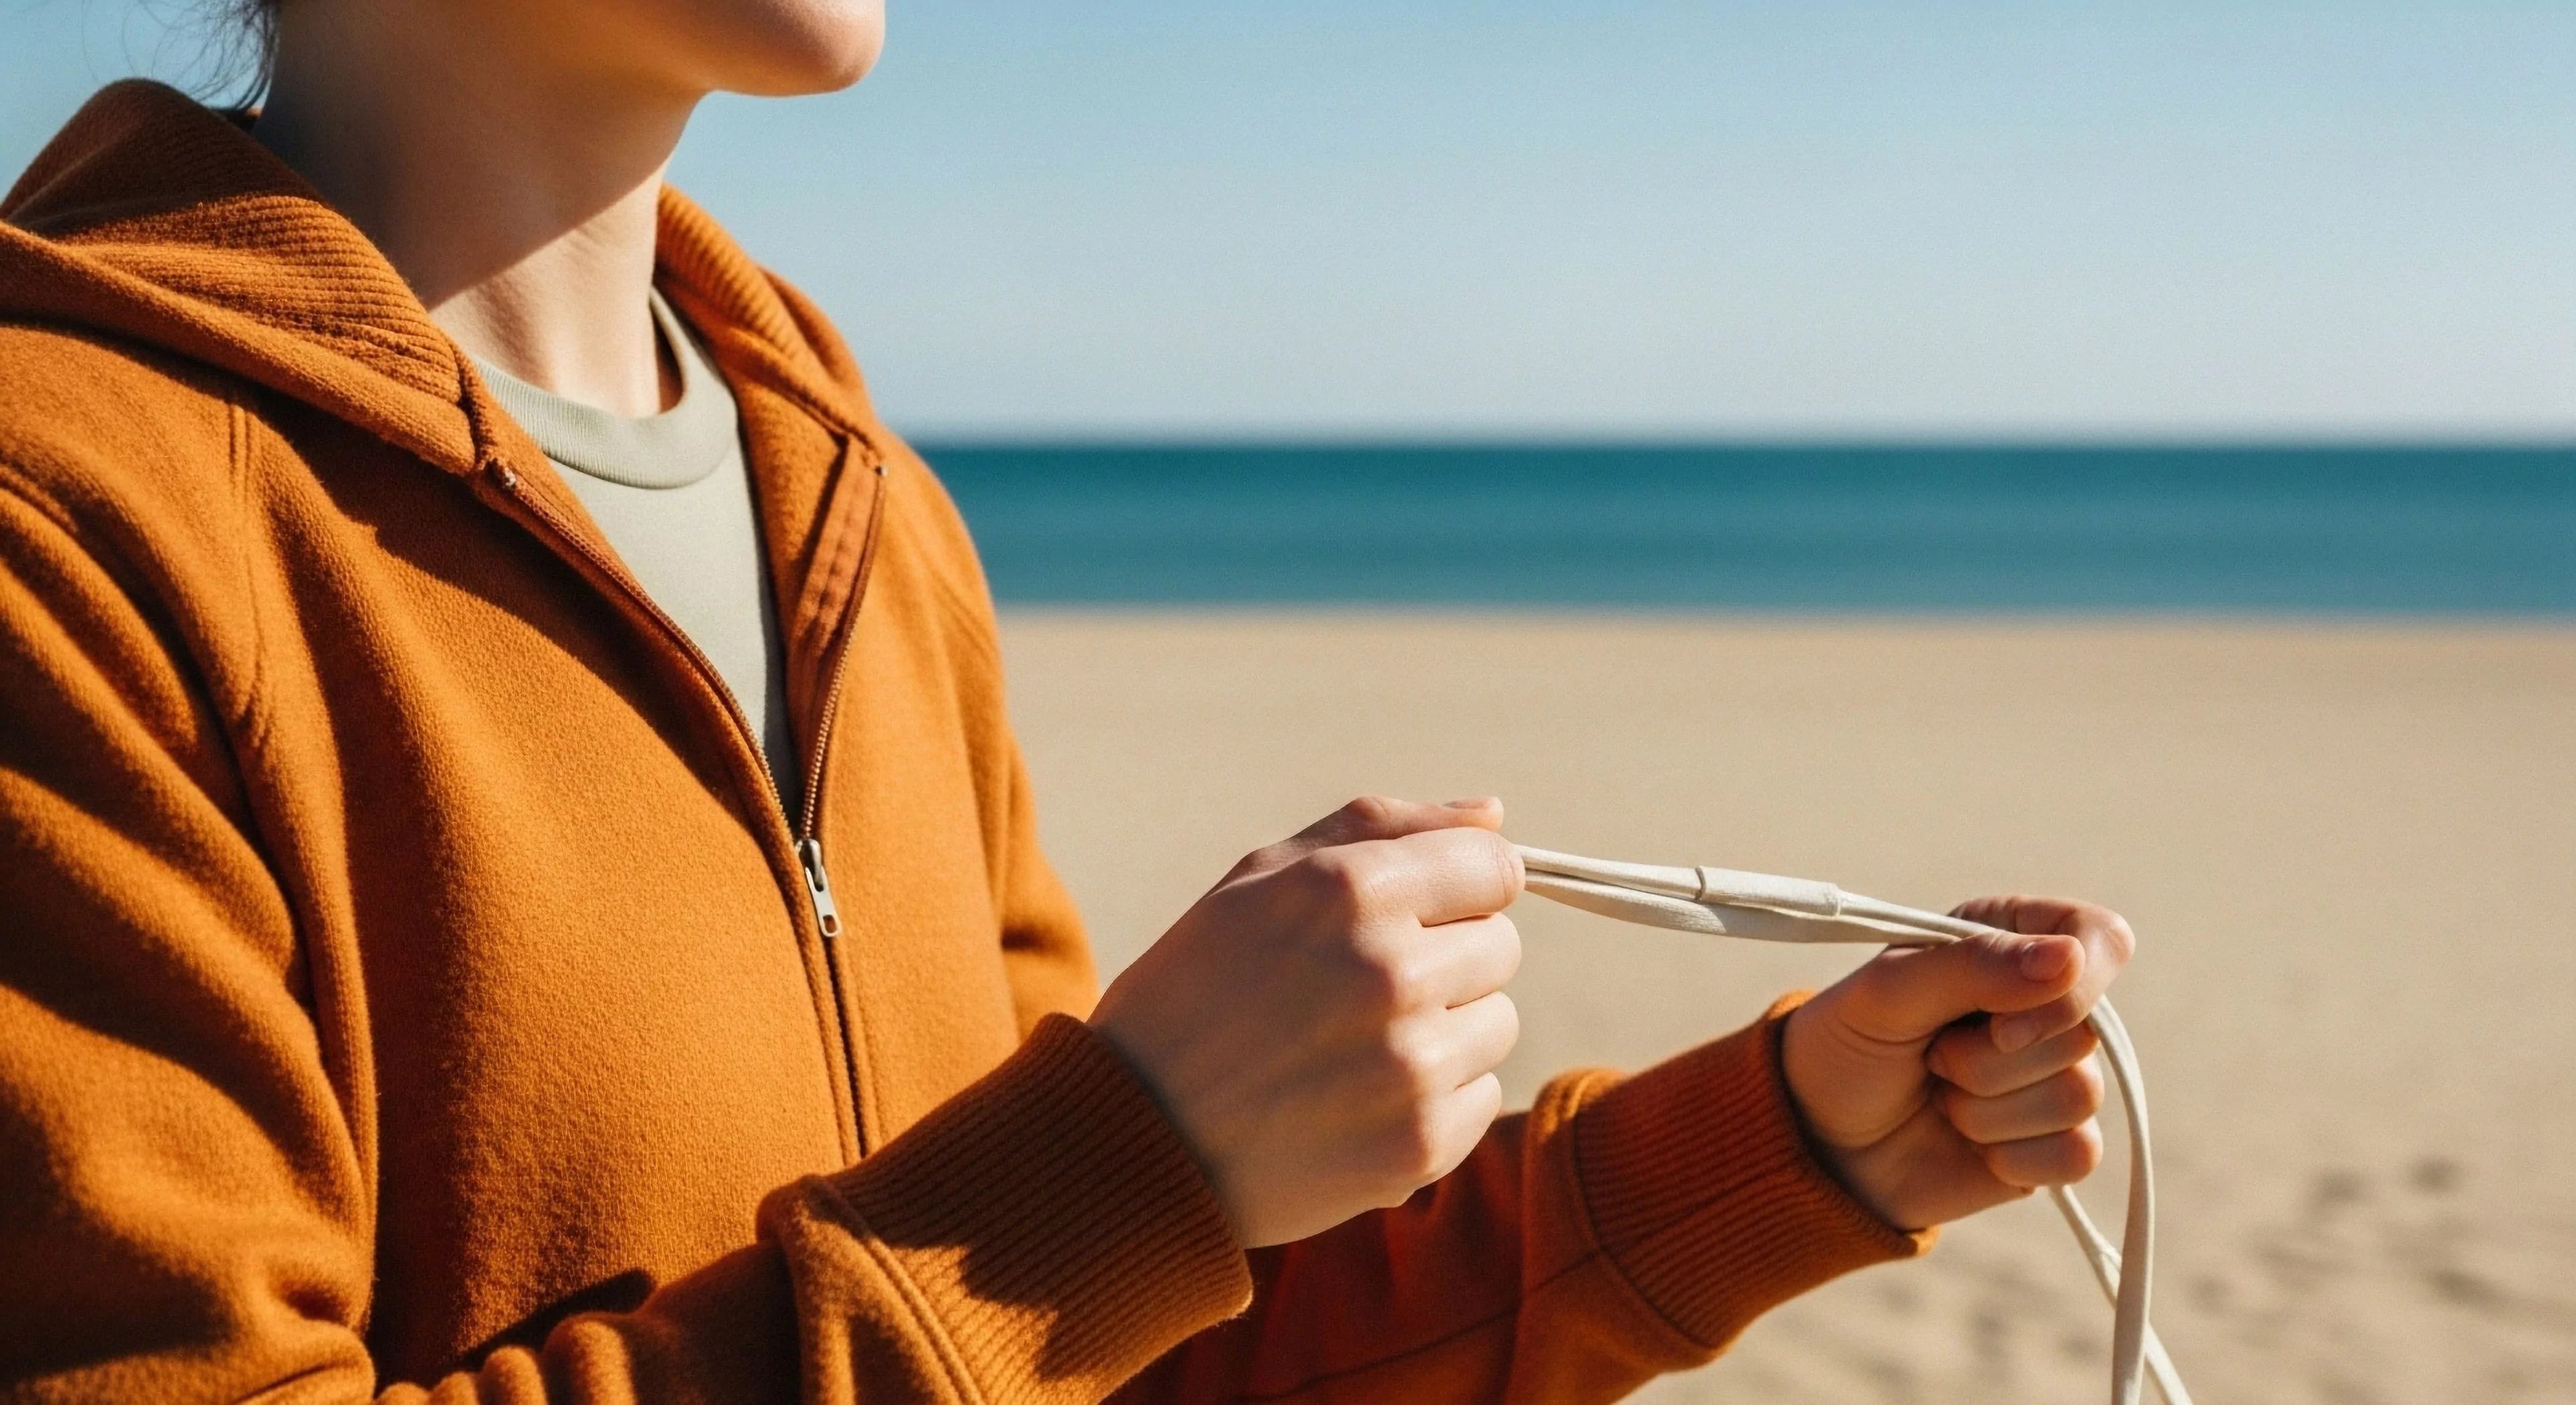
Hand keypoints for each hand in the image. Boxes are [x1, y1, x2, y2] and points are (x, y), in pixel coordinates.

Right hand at [1091, 796, 1524, 1246]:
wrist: (1130, 1139)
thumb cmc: (1193, 990)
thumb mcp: (1260, 879)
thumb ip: (1382, 829)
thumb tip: (1494, 815)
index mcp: (1353, 890)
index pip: (1495, 867)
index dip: (1459, 887)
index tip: (1418, 914)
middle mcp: (1392, 972)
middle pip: (1501, 945)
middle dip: (1446, 957)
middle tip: (1360, 989)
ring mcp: (1410, 1064)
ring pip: (1496, 1023)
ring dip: (1444, 1031)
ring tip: (1353, 1048)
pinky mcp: (1420, 1144)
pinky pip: (1481, 1097)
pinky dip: (1434, 1100)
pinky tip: (1359, 1101)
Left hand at [1781, 896, 2135, 1230]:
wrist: (1818, 1147)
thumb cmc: (1843, 1051)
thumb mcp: (1885, 994)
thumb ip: (1971, 966)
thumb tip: (2070, 959)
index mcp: (2006, 941)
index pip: (2096, 939)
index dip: (2072, 986)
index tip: (2002, 1026)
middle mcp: (2042, 1003)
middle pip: (2083, 1031)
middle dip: (1989, 1060)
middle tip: (1929, 1057)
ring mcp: (2054, 1074)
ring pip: (2078, 1095)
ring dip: (1986, 1110)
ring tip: (1937, 1095)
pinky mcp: (2056, 1141)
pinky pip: (2077, 1153)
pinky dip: (2009, 1155)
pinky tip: (1965, 1141)